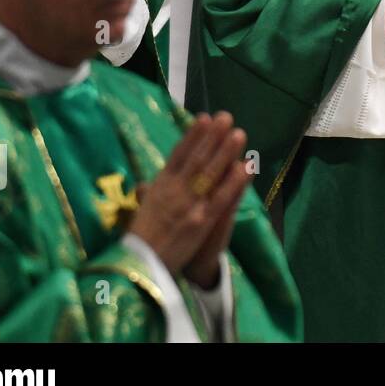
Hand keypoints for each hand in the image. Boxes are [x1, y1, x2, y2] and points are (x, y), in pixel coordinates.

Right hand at [128, 112, 246, 277]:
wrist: (138, 268)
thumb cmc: (139, 241)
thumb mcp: (139, 212)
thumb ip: (147, 196)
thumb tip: (144, 184)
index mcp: (159, 186)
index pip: (177, 155)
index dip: (192, 136)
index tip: (204, 118)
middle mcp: (174, 191)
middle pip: (197, 159)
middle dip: (212, 137)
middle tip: (226, 117)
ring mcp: (189, 205)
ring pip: (211, 174)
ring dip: (226, 152)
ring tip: (239, 134)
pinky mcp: (202, 221)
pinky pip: (222, 198)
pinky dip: (234, 182)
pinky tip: (246, 168)